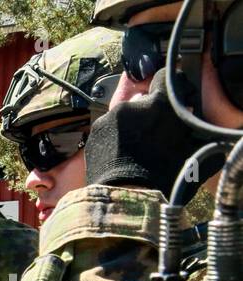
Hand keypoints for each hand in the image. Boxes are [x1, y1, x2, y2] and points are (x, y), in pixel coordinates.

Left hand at [85, 69, 203, 197]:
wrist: (127, 197)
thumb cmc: (166, 176)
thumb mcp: (192, 147)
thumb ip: (189, 125)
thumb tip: (188, 121)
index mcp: (159, 103)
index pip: (165, 77)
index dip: (168, 89)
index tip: (169, 100)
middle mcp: (131, 105)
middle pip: (143, 100)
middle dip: (148, 113)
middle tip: (153, 134)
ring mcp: (109, 118)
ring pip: (124, 115)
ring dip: (129, 126)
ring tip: (133, 148)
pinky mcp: (93, 133)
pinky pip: (107, 129)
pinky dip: (113, 137)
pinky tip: (119, 154)